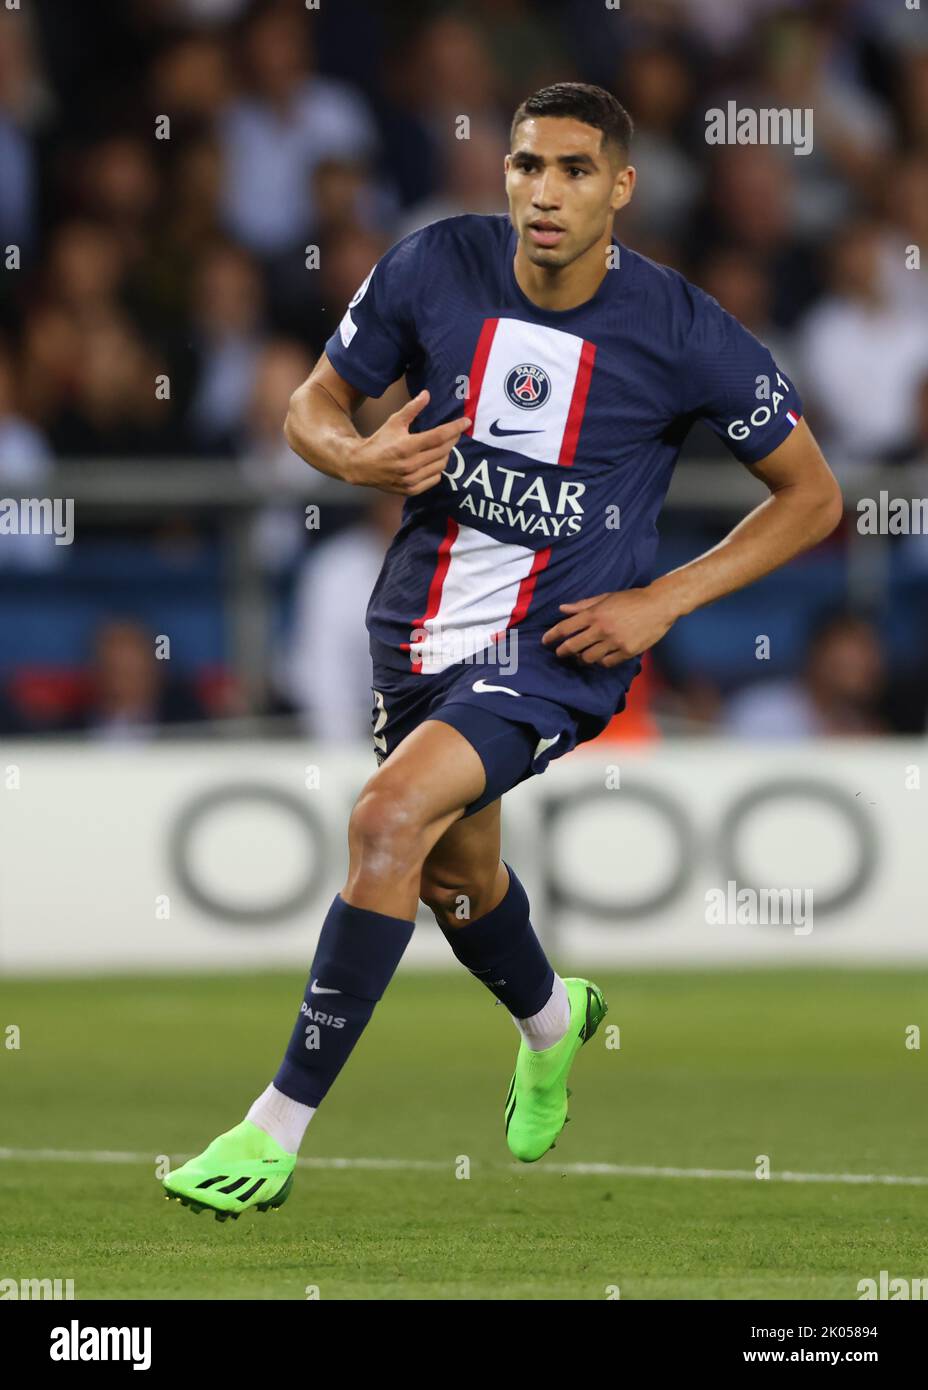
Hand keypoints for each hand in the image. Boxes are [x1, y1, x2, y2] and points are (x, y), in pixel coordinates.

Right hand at [345, 390, 470, 494]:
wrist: (361, 466)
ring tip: (441, 446)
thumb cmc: (379, 441)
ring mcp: (411, 479)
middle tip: (455, 432)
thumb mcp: (394, 422)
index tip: (466, 421)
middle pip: (443, 450)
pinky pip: (435, 478)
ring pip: (441, 465)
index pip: (438, 436)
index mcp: (406, 446)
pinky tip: (432, 461)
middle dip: (452, 439)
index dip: (454, 428)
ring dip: (445, 454)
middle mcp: (410, 464)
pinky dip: (437, 468)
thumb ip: (412, 409)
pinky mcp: (411, 490)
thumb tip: (427, 394)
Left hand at [541, 586, 677, 666]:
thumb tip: (562, 609)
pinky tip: (600, 658)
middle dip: (562, 651)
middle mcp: (602, 629)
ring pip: (589, 658)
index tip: (545, 641)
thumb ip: (583, 605)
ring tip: (581, 657)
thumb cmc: (632, 598)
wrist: (659, 605)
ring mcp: (614, 642)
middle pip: (573, 646)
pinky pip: (606, 663)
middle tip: (560, 653)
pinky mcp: (627, 652)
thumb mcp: (606, 597)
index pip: (566, 627)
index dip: (552, 635)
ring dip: (582, 659)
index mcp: (595, 614)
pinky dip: (601, 662)